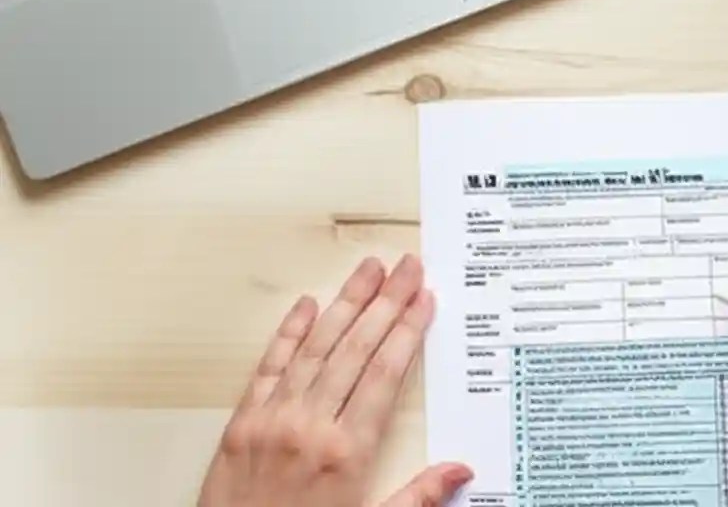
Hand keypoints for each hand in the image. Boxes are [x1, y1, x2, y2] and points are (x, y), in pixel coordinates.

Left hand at [198, 255, 471, 506]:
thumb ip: (418, 496)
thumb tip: (462, 469)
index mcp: (349, 452)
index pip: (386, 373)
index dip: (408, 330)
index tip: (424, 299)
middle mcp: (311, 426)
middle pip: (357, 349)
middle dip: (386, 302)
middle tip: (408, 267)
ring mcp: (273, 420)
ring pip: (317, 348)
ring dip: (345, 303)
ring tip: (368, 269)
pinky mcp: (241, 424)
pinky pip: (269, 367)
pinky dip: (288, 333)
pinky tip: (307, 305)